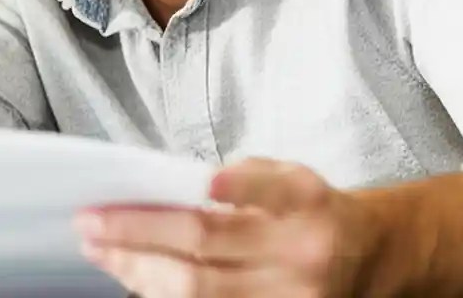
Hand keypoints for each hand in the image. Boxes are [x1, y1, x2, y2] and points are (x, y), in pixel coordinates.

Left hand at [74, 159, 371, 297]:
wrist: (373, 260)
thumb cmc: (312, 210)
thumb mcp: (291, 177)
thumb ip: (243, 179)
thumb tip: (174, 191)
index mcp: (305, 202)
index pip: (271, 192)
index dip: (240, 188)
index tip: (208, 182)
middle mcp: (299, 253)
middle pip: (208, 244)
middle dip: (138, 233)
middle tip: (89, 222)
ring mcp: (289, 297)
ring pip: (200, 290)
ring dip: (138, 269)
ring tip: (98, 250)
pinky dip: (161, 293)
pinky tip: (130, 275)